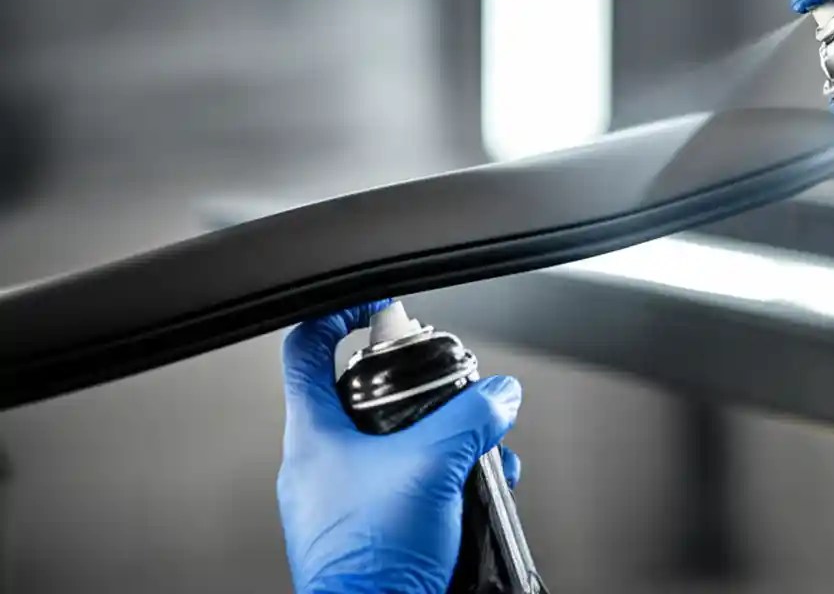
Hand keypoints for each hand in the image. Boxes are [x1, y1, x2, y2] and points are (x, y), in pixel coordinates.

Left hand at [277, 300, 522, 593]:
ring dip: (442, 446)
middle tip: (449, 394)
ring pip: (391, 447)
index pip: (306, 348)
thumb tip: (497, 396)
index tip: (373, 306)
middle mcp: (317, 464)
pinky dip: (441, 484)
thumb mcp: (435, 464)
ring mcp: (337, 501)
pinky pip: (402, 489)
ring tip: (474, 457)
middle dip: (422, 395)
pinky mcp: (364, 532)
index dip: (339, 314)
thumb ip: (470, 417)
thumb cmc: (374, 557)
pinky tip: (470, 496)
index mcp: (313, 434)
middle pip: (364, 399)